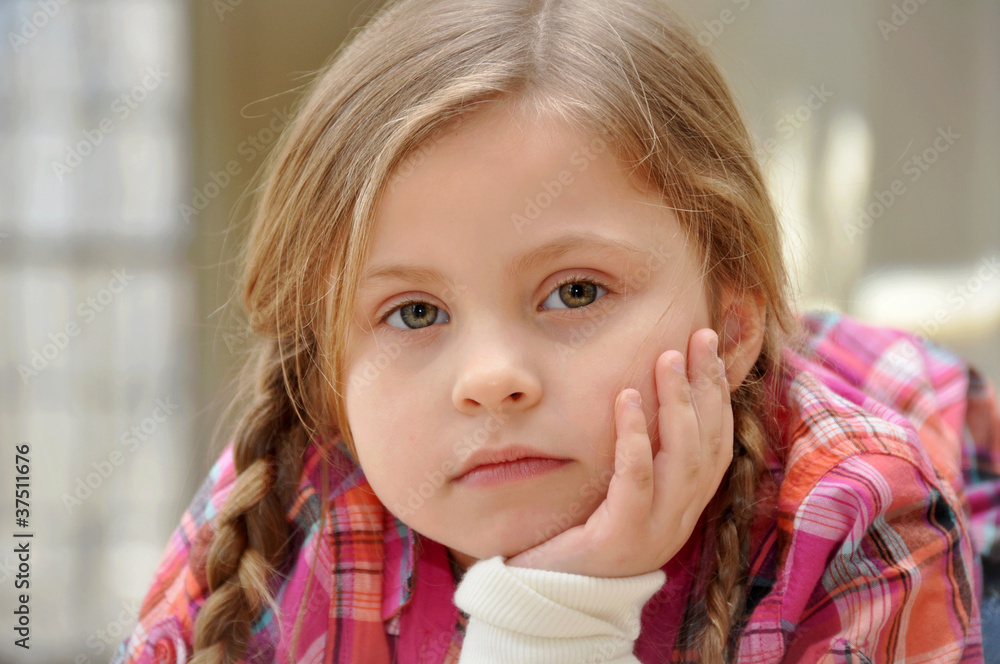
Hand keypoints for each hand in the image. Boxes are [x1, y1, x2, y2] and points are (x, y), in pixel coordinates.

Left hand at [504, 327, 733, 576]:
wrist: (548, 596)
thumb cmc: (579, 535)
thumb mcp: (617, 491)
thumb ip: (638, 454)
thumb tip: (638, 391)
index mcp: (683, 504)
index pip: (716, 442)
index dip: (719, 394)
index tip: (711, 348)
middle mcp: (679, 517)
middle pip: (707, 443)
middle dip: (707, 386)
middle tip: (699, 337)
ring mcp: (654, 530)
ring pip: (681, 459)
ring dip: (677, 404)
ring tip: (666, 358)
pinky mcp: (620, 538)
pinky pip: (635, 481)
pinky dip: (634, 438)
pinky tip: (625, 400)